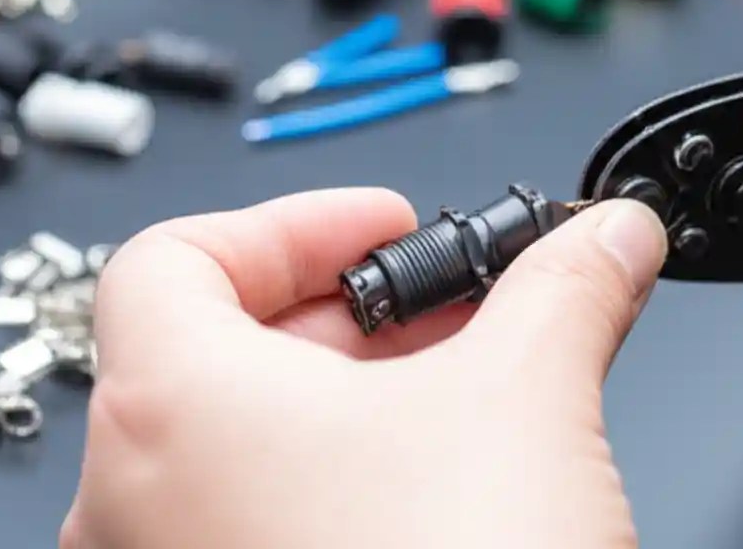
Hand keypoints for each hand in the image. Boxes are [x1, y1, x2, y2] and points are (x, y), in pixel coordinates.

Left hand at [60, 188, 665, 548]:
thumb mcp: (532, 397)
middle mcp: (136, 504)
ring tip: (461, 395)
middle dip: (357, 313)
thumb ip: (568, 287)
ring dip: (355, 399)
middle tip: (451, 309)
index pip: (177, 257)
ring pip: (244, 445)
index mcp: (171, 411)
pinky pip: (260, 523)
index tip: (387, 229)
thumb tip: (606, 240)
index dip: (294, 223)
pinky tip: (440, 485)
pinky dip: (340, 481)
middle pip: (220, 347)